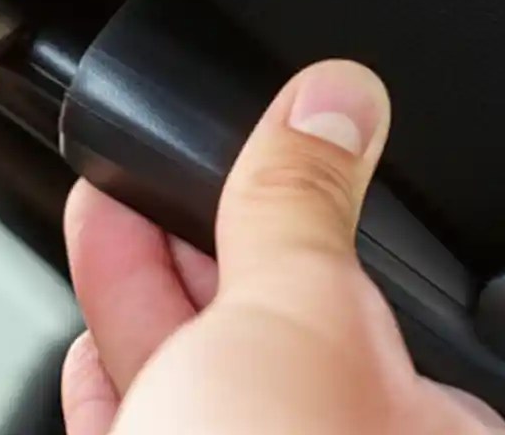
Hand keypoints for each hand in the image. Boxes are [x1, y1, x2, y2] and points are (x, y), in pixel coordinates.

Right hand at [61, 60, 504, 433]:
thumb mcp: (298, 326)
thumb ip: (300, 209)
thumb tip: (333, 101)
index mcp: (412, 421)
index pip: (339, 280)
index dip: (271, 203)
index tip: (216, 146)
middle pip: (247, 317)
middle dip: (179, 230)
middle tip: (135, 158)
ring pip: (181, 365)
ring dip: (128, 284)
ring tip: (98, 208)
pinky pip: (133, 419)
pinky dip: (106, 374)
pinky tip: (92, 348)